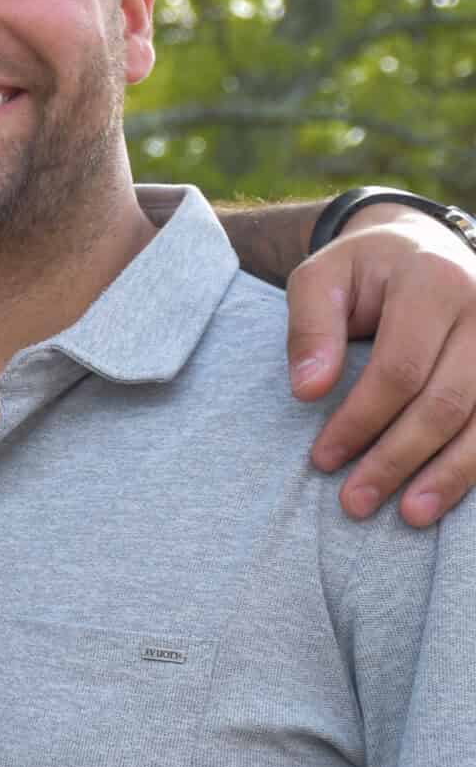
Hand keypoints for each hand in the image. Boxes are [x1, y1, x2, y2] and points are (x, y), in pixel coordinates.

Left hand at [288, 203, 475, 525]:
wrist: (424, 250)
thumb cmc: (363, 272)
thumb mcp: (320, 279)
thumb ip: (310, 328)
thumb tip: (307, 392)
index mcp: (433, 283)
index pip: (399, 370)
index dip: (361, 420)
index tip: (322, 460)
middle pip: (445, 403)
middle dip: (398, 459)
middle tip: (354, 503)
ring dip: (447, 476)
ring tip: (407, 516)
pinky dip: (475, 464)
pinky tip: (450, 495)